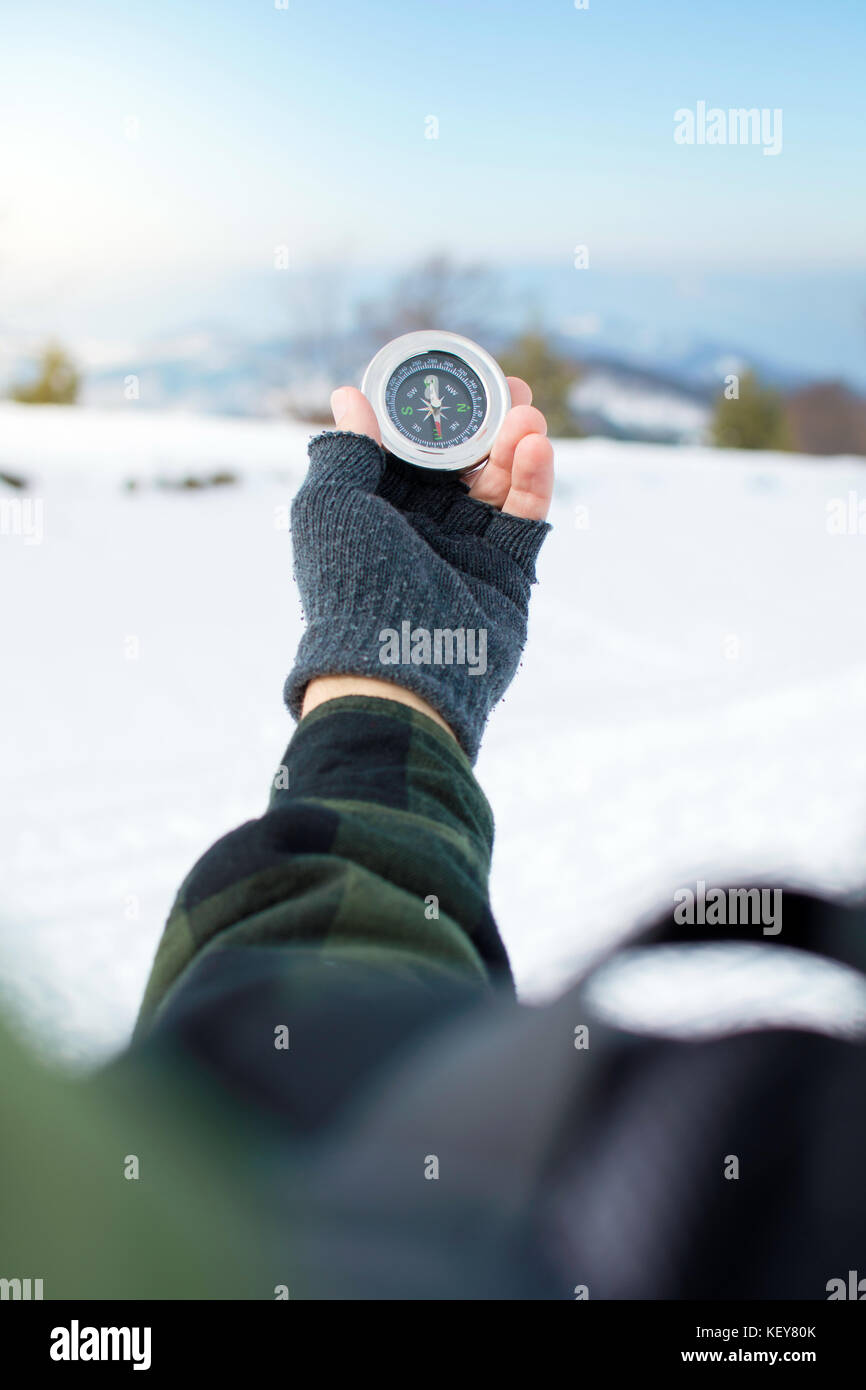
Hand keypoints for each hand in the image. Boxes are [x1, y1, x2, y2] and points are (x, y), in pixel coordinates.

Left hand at [285, 384, 553, 761]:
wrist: (398, 670)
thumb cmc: (353, 587)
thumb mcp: (332, 508)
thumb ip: (345, 452)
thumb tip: (349, 396)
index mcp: (374, 515)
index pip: (408, 451)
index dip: (432, 414)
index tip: (453, 380)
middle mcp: (421, 531)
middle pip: (461, 463)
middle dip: (485, 423)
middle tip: (509, 387)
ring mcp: (466, 553)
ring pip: (497, 485)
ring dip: (514, 445)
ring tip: (527, 414)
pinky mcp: (505, 575)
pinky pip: (523, 519)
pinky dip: (533, 481)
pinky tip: (536, 447)